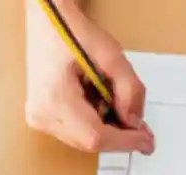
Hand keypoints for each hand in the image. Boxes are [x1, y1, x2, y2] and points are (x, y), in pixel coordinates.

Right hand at [24, 0, 154, 153]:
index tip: (147, 141)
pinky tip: (98, 102)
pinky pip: (75, 133)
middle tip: (140, 128)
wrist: (46, 21)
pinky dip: (94, 123)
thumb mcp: (110, 54)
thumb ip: (129, 89)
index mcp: (54, 98)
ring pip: (83, 140)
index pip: (95, 137)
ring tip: (113, 102)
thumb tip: (135, 121)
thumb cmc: (71, 30)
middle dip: (119, 136)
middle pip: (89, 142)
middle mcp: (41, 113)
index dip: (125, 141)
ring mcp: (39, 117)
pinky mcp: (41, 117)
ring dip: (107, 128)